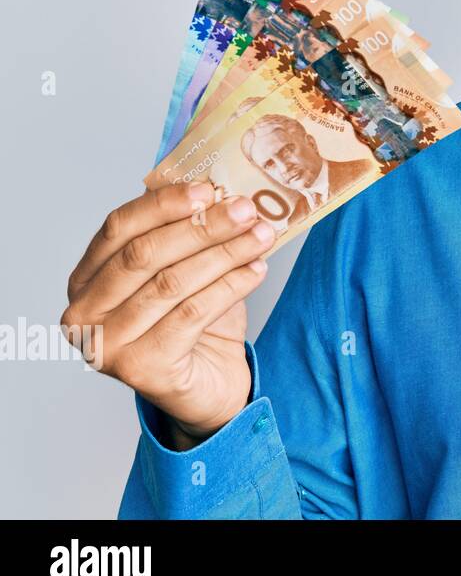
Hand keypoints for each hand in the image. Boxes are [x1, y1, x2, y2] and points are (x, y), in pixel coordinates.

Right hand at [62, 183, 273, 443]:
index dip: (164, 204)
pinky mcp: (141, 369)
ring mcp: (108, 345)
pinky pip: (192, 314)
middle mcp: (84, 313)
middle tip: (246, 209)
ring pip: (172, 283)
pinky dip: (230, 287)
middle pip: (145, 254)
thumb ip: (186, 234)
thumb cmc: (192, 323)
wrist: (207, 387)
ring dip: (224, 253)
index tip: (209, 189)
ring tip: (261, 236)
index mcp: (85, 278)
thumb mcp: (184, 270)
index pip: (118, 227)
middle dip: (202, 227)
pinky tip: (257, 270)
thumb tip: (220, 190)